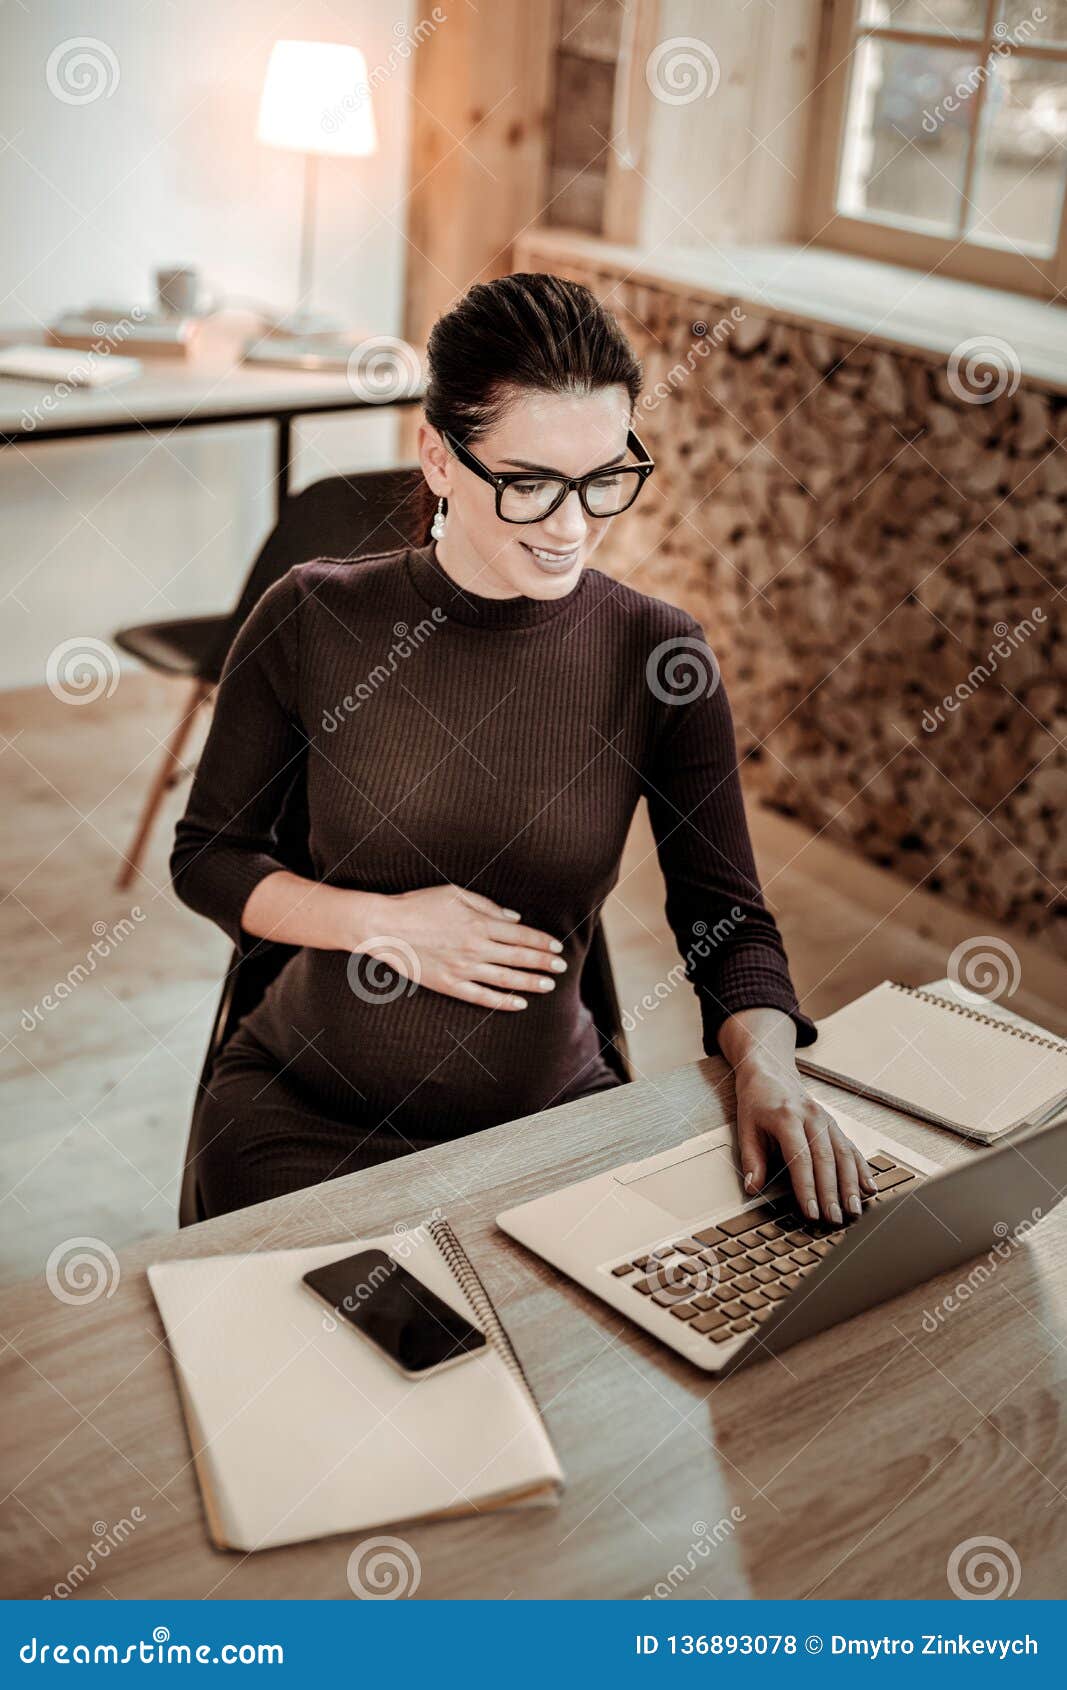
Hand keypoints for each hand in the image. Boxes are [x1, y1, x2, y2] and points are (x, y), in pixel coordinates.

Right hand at [362, 884, 566, 1009]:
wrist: (385, 927)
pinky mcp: (450, 984)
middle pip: (519, 958)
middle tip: (561, 968)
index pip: (520, 935)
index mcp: (478, 923)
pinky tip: (520, 1004)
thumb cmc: (418, 904)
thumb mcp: (455, 893)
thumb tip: (514, 918)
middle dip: (543, 963)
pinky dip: (503, 1001)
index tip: (556, 948)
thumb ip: (487, 906)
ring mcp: (463, 968)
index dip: (541, 942)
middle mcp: (475, 947)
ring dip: (531, 983)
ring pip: (506, 979)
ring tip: (548, 985)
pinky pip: (482, 997)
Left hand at [734, 1058, 877, 1224]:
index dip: (807, 1188)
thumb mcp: (746, 1128)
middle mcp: (812, 1118)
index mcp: (787, 1118)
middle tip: (835, 1218)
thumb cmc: (757, 1103)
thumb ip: (751, 1160)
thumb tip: (752, 1189)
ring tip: (854, 1210)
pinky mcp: (835, 1125)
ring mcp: (827, 1120)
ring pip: (844, 1155)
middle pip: (826, 1159)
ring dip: (851, 1185)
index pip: (800, 1158)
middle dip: (832, 1192)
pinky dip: (862, 1169)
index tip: (812, 1212)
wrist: (771, 1073)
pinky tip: (868, 1188)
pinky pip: (851, 1148)